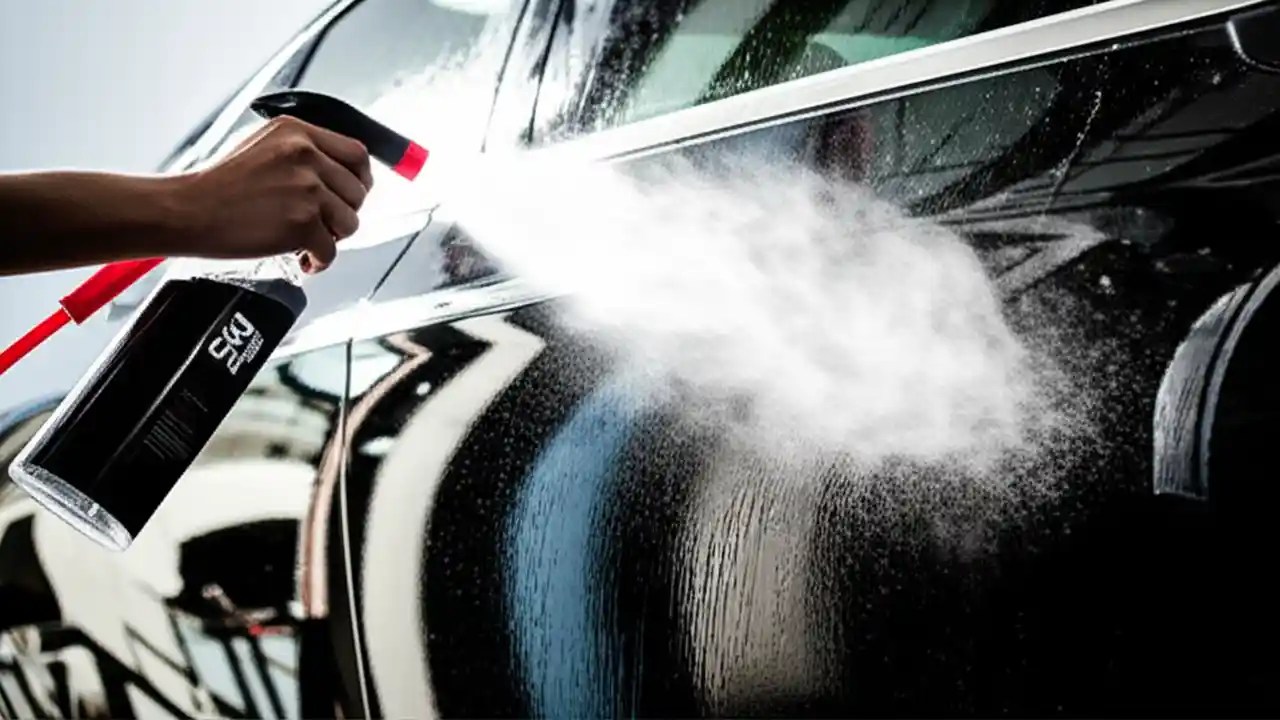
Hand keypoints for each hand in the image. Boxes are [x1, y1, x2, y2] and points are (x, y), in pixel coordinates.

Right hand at [172, 115, 373, 272]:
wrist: (187, 210)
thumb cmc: (218, 186)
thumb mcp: (263, 147)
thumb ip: (302, 154)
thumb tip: (338, 175)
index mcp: (297, 133)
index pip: (356, 154)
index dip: (360, 179)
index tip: (352, 193)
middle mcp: (305, 155)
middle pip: (358, 191)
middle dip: (344, 213)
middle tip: (322, 223)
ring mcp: (306, 188)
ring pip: (350, 222)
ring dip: (332, 237)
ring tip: (306, 239)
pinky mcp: (302, 222)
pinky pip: (330, 251)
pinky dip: (318, 261)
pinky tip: (302, 258)